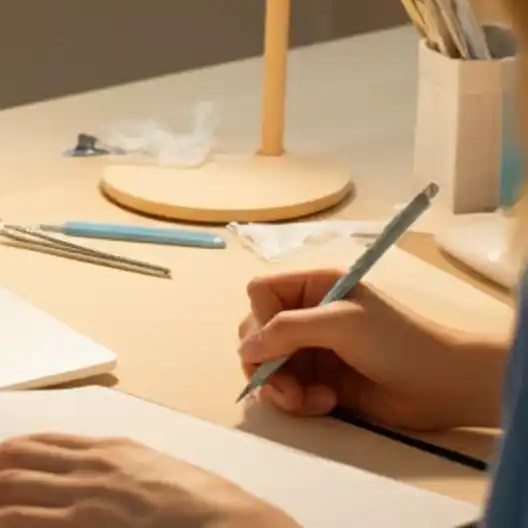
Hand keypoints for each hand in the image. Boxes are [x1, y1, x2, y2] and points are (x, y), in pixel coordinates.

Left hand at [0, 433, 296, 526]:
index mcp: (110, 449)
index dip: (0, 449)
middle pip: (14, 461)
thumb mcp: (158, 471)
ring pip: (10, 491)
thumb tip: (87, 472)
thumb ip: (117, 467)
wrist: (234, 525)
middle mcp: (91, 468)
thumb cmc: (208, 508)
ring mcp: (86, 500)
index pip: (39, 443)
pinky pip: (24, 523)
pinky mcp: (85, 527)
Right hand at [237, 269, 506, 429]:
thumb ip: (287, 330)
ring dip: (281, 388)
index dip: (260, 319)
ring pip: (266, 366)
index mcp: (314, 286)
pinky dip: (297, 401)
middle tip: (288, 388)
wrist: (445, 385)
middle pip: (256, 333)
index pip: (260, 293)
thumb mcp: (341, 323)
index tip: (277, 345)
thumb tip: (245, 349)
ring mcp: (313, 350)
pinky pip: (285, 390)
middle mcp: (308, 314)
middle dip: (266, 363)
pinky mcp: (319, 381)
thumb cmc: (398, 342)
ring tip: (307, 401)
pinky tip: (326, 403)